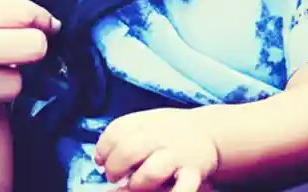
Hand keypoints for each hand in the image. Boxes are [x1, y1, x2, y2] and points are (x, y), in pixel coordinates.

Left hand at [95, 108, 219, 191]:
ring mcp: (177, 156)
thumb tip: (97, 160)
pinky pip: (182, 189)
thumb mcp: (146, 123)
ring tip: (133, 185)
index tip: (101, 160)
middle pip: (128, 151)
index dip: (102, 149)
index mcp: (146, 123)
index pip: (115, 132)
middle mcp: (160, 137)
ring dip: (136, 184)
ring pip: (150, 173)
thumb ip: (122, 136)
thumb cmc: (169, 131)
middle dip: (114, 168)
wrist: (210, 132)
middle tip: (113, 175)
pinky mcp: (193, 174)